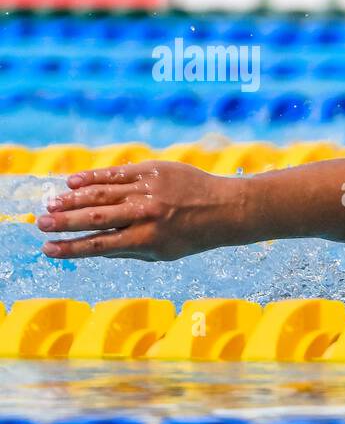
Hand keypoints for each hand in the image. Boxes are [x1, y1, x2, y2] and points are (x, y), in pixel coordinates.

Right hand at [37, 162, 244, 259]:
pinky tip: (73, 182)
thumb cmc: (192, 235)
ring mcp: (149, 190)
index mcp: (149, 239)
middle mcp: (147, 214)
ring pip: (102, 193)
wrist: (225, 208)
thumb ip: (128, 249)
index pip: (100, 245)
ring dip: (73, 199)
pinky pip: (116, 173)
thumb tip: (91, 249)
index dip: (71, 248)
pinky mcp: (153, 170)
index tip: (48, 249)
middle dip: (64, 222)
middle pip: (96, 218)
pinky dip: (93, 177)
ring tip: (51, 203)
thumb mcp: (163, 252)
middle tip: (40, 224)